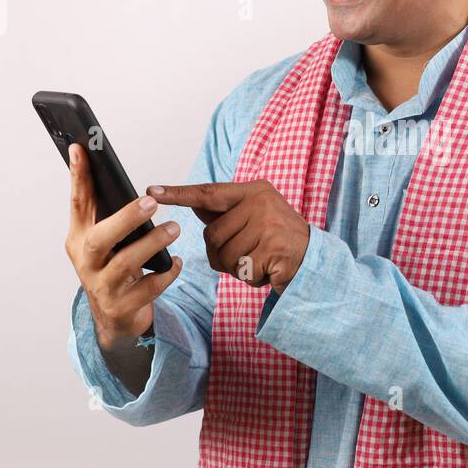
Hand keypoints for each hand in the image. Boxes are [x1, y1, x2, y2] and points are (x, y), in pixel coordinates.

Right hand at [64, 143, 182, 351]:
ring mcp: (102, 287)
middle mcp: (86, 263)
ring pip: (125, 264)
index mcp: (79, 239)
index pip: (78, 204)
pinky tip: (177, 261)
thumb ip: (107, 214)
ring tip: (174, 229)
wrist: (115, 321)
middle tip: (151, 202)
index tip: (80, 149)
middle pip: (99, 238)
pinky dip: (166, 273)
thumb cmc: (113, 271)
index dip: (78, 177)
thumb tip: (113, 173)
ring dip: (152, 244)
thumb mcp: (105, 243)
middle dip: (125, 218)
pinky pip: (148, 288)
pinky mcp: (122, 307)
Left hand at [145, 179, 308, 294]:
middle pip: (212, 234)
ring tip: (258, 261)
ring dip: (237, 268)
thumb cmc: (278, 239)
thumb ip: (227, 211)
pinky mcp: (274, 249)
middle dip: (222, 253)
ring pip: (224, 255)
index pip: (208, 192)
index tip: (152, 190)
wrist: (314, 260)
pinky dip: (251, 278)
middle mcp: (261, 202)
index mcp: (253, 191)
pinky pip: (242, 270)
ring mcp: (269, 224)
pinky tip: (268, 271)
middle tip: (247, 254)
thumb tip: (193, 202)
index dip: (179, 194)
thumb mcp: (255, 216)